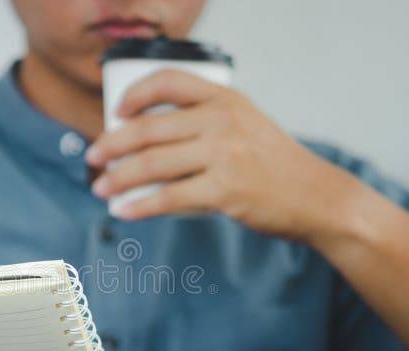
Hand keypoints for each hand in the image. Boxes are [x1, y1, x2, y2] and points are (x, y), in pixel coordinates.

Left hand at [87, 69, 360, 241]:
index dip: (136, 94)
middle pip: (149, 128)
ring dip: (117, 178)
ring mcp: (224, 154)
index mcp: (226, 99)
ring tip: (100, 188)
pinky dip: (140, 205)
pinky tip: (124, 210)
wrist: (316, 196)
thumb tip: (147, 143)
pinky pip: (168, 197)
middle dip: (111, 145)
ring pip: (152, 164)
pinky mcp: (225, 190)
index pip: (169, 81)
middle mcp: (222, 120)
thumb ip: (206, 124)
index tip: (116, 112)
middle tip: (92, 158)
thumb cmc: (274, 165)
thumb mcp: (246, 125)